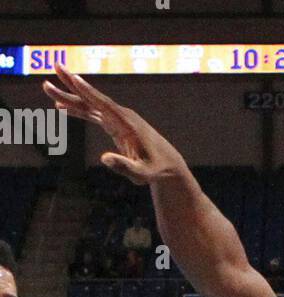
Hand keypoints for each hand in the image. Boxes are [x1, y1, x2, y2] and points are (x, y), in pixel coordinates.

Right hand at [43, 65, 185, 184]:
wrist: (168, 165)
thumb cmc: (155, 170)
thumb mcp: (141, 174)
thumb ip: (124, 166)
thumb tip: (104, 159)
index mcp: (126, 123)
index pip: (103, 103)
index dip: (88, 90)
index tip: (73, 76)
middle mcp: (121, 116)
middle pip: (93, 98)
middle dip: (72, 84)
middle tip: (55, 67)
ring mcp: (117, 118)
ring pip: (90, 104)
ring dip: (69, 96)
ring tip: (48, 87)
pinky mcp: (115, 124)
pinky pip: (93, 114)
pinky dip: (79, 110)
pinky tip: (63, 108)